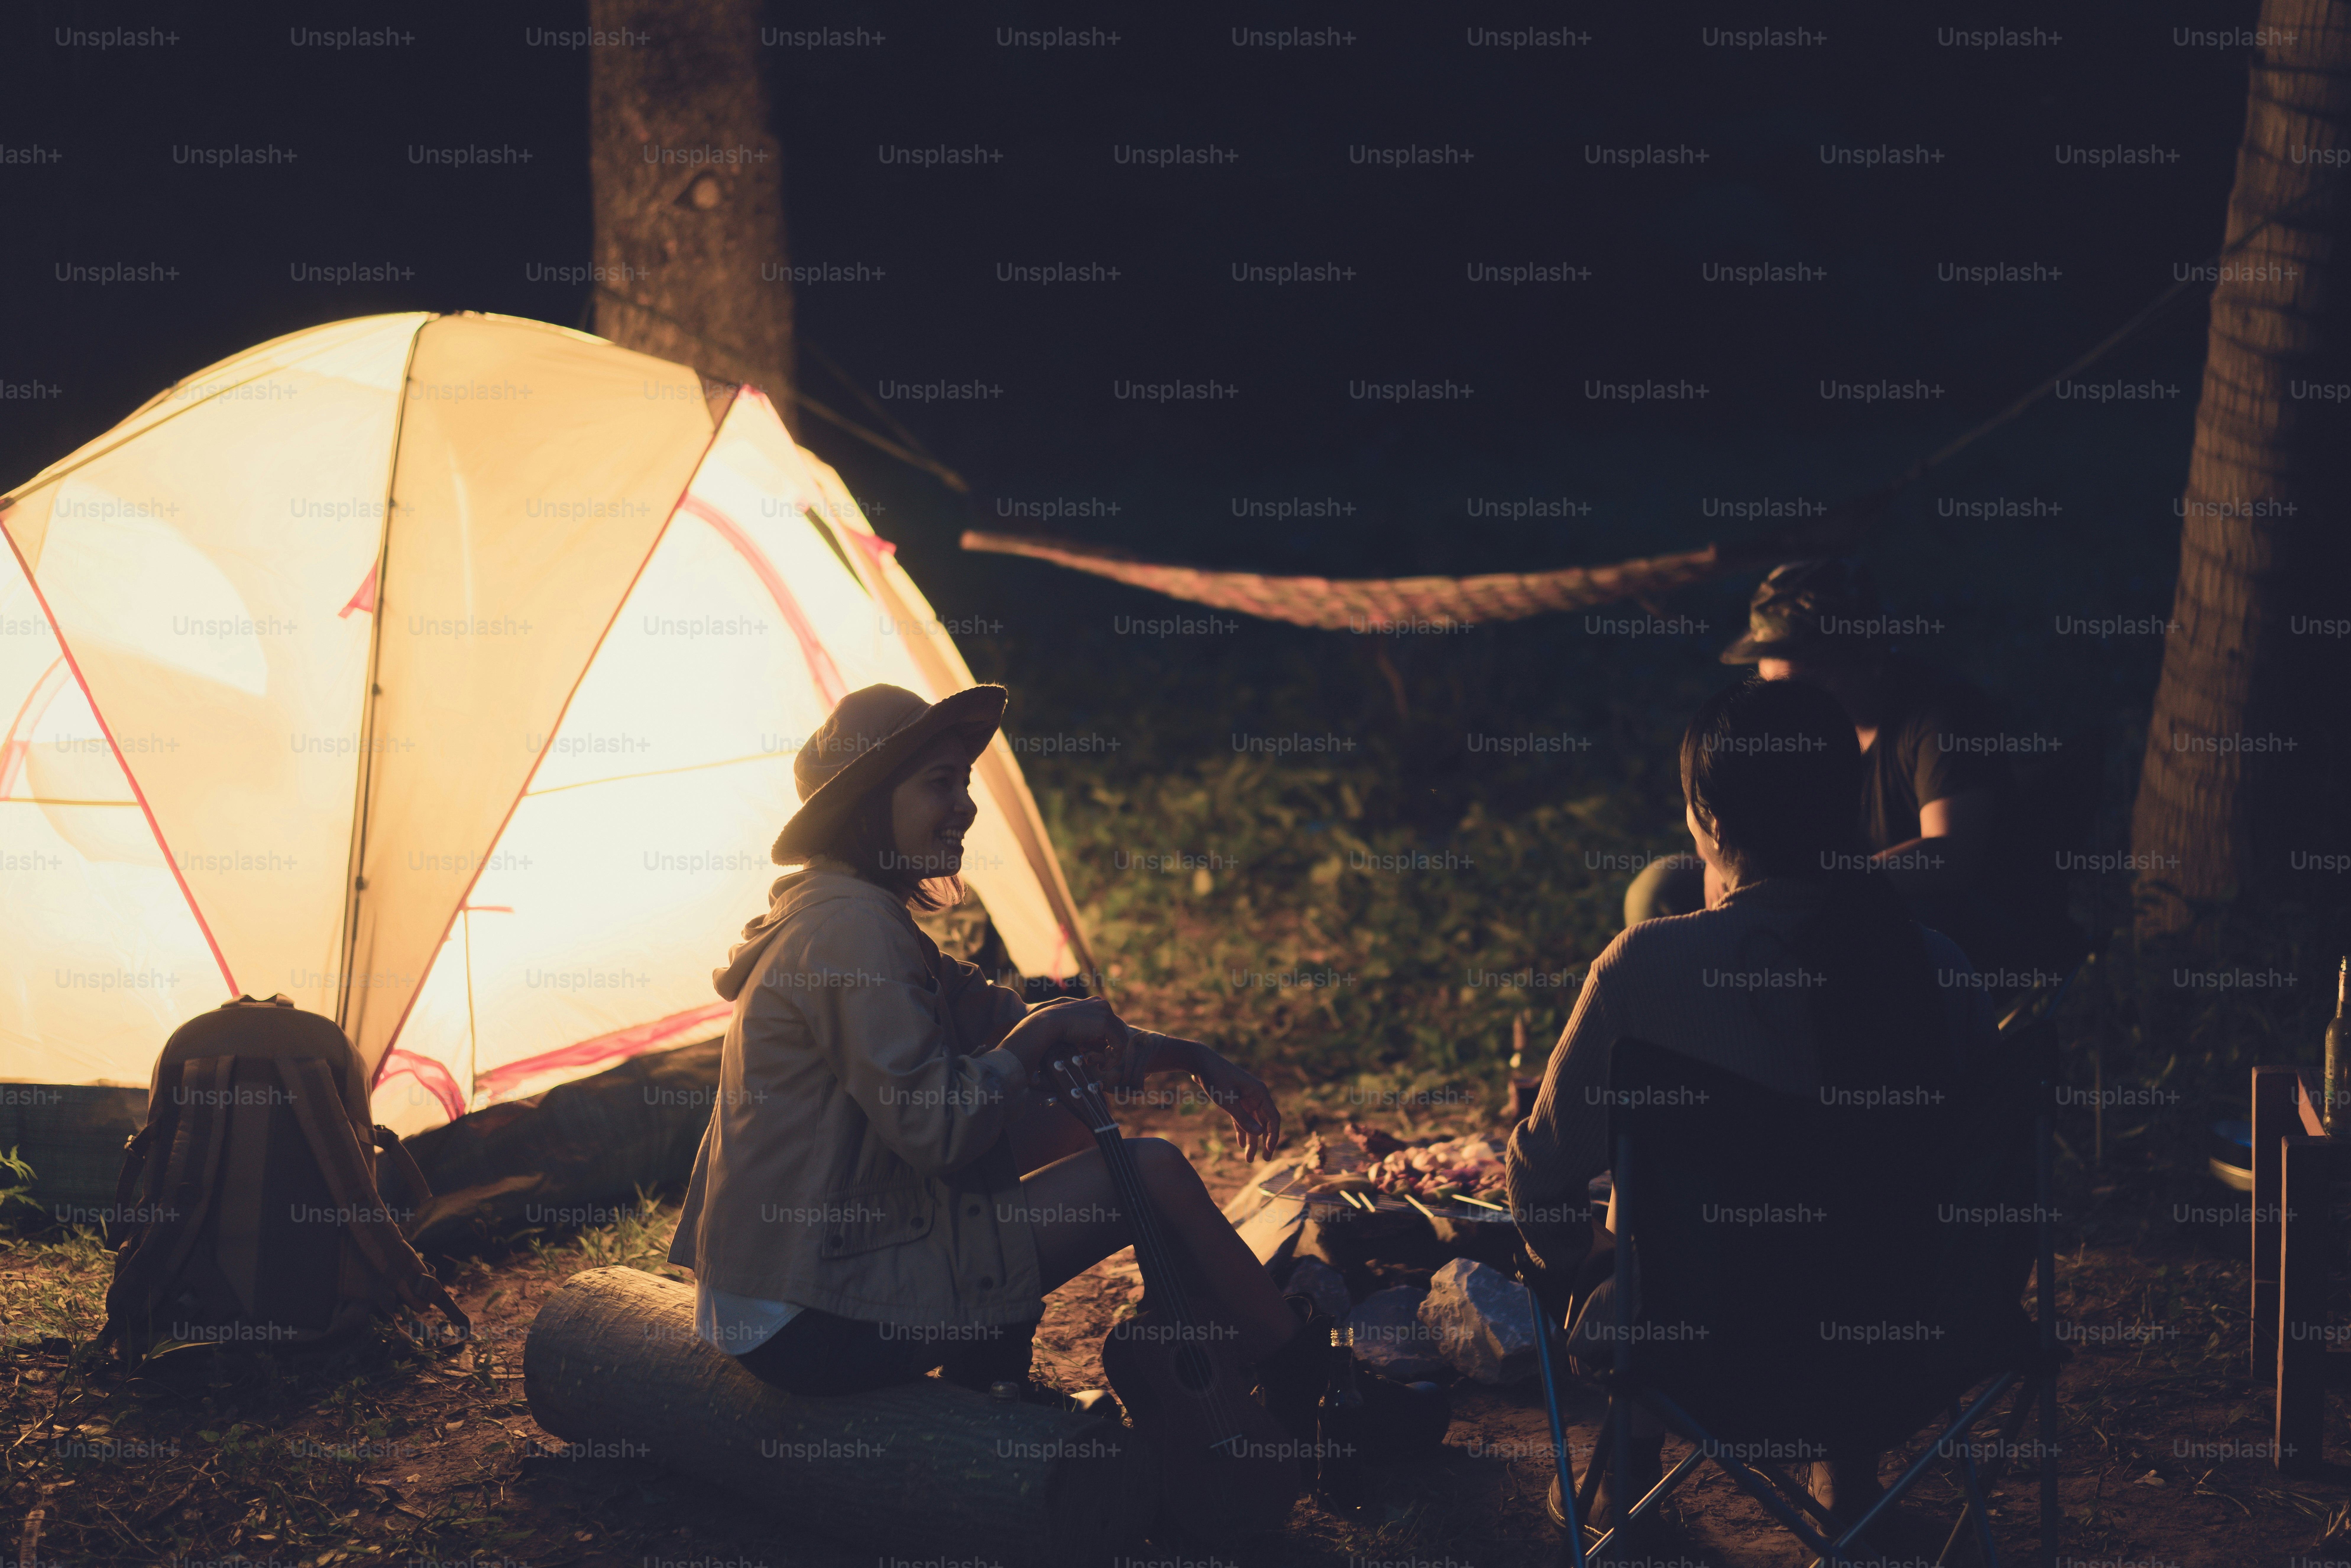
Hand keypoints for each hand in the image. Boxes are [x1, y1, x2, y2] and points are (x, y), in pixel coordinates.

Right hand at [1001, 996, 1126, 1083]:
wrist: (1048, 1023)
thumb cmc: (1058, 1029)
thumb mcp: (1079, 1031)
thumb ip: (1093, 1036)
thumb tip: (1104, 1050)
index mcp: (1097, 1003)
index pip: (1113, 1024)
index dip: (1110, 1042)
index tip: (1101, 1055)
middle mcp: (1104, 1005)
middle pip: (1119, 1031)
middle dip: (1113, 1049)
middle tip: (1102, 1063)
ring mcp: (1106, 1013)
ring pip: (1121, 1038)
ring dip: (1114, 1055)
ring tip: (1101, 1066)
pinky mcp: (1105, 1024)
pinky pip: (1119, 1044)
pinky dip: (1114, 1057)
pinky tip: (1102, 1066)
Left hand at [1187, 1049, 1280, 1162]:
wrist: (1200, 1062)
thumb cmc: (1215, 1078)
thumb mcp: (1228, 1101)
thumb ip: (1243, 1118)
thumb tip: (1260, 1134)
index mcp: (1260, 1093)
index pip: (1273, 1118)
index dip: (1273, 1135)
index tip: (1269, 1151)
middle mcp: (1256, 1096)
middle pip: (1265, 1122)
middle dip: (1264, 1142)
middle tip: (1265, 1159)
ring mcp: (1246, 1098)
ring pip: (1253, 1123)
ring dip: (1252, 1140)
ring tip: (1249, 1159)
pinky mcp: (1236, 1100)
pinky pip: (1242, 1119)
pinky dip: (1242, 1131)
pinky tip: (1241, 1145)